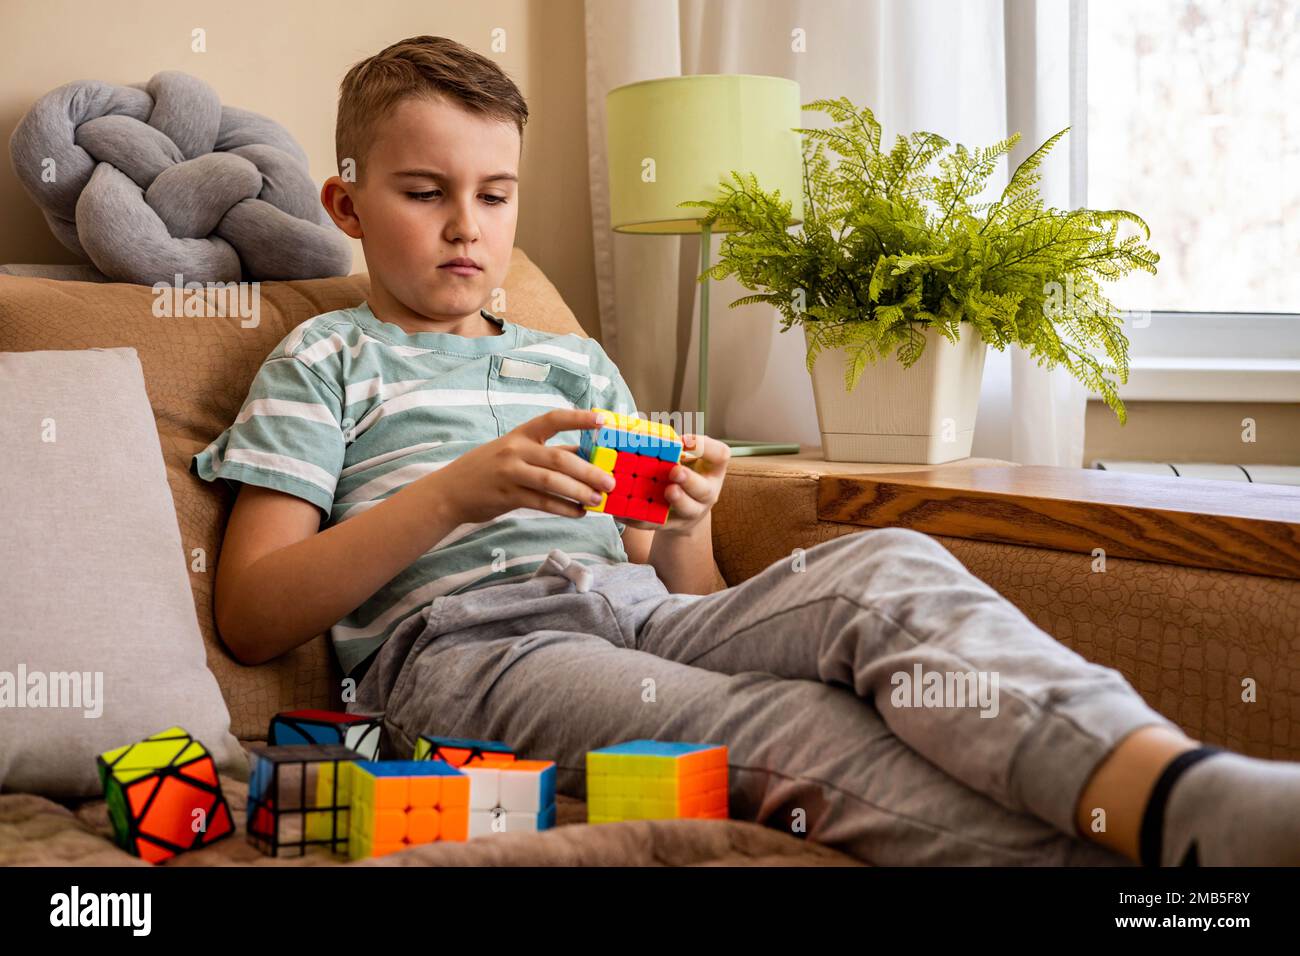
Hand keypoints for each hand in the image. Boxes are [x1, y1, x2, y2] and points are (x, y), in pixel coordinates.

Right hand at [431, 409, 614, 523]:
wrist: (449, 491)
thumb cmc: (489, 469)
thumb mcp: (516, 452)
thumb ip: (548, 452)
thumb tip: (587, 456)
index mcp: (521, 433)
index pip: (553, 419)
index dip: (579, 419)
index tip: (603, 420)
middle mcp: (515, 449)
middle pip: (559, 457)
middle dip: (589, 470)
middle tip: (610, 482)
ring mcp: (509, 473)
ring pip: (552, 481)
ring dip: (579, 492)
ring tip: (598, 501)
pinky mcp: (506, 496)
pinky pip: (541, 503)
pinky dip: (563, 508)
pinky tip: (578, 513)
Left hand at [622, 433, 729, 534]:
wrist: (682, 514)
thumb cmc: (683, 474)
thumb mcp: (686, 459)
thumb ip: (675, 447)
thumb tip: (643, 430)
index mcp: (712, 470)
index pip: (720, 455)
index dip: (705, 447)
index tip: (685, 440)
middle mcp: (707, 492)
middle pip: (705, 488)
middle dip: (690, 480)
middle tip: (675, 471)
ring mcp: (692, 511)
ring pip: (689, 509)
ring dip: (678, 500)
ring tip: (667, 491)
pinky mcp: (673, 526)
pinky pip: (658, 524)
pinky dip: (641, 518)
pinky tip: (626, 511)